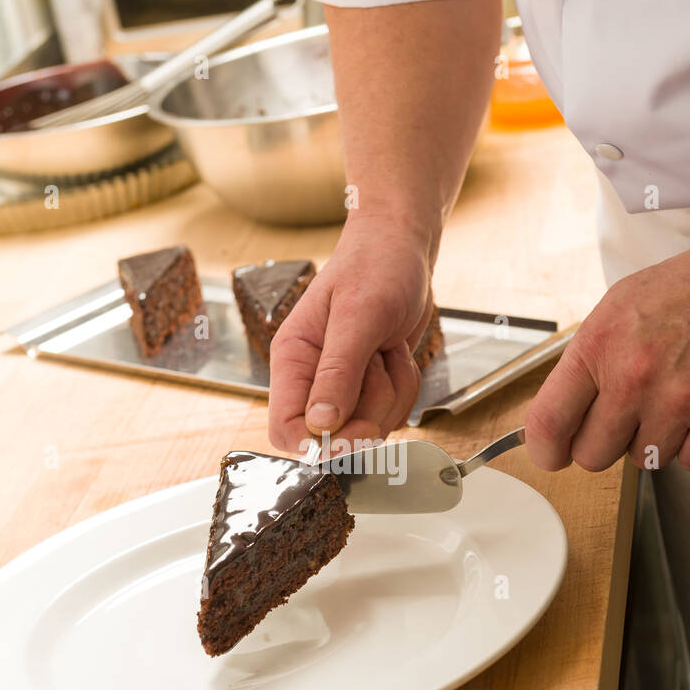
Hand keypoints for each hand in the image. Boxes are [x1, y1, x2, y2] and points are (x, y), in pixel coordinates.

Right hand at [268, 220, 434, 453]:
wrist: (404, 247)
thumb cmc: (375, 265)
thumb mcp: (358, 315)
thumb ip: (338, 372)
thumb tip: (320, 423)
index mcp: (293, 359)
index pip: (285, 429)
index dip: (319, 443)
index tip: (355, 431)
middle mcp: (313, 379)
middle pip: (335, 436)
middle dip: (368, 410)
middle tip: (378, 365)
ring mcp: (344, 386)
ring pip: (368, 428)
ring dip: (391, 393)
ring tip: (386, 349)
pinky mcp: (371, 387)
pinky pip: (392, 413)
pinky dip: (404, 387)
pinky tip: (396, 354)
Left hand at [526, 220, 689, 473]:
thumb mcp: (618, 309)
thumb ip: (586, 363)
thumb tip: (560, 415)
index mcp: (599, 345)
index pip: (548, 423)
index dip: (545, 450)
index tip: (552, 454)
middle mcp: (634, 377)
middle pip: (592, 456)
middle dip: (606, 442)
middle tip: (628, 414)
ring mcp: (679, 402)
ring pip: (643, 461)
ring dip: (655, 438)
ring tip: (673, 397)